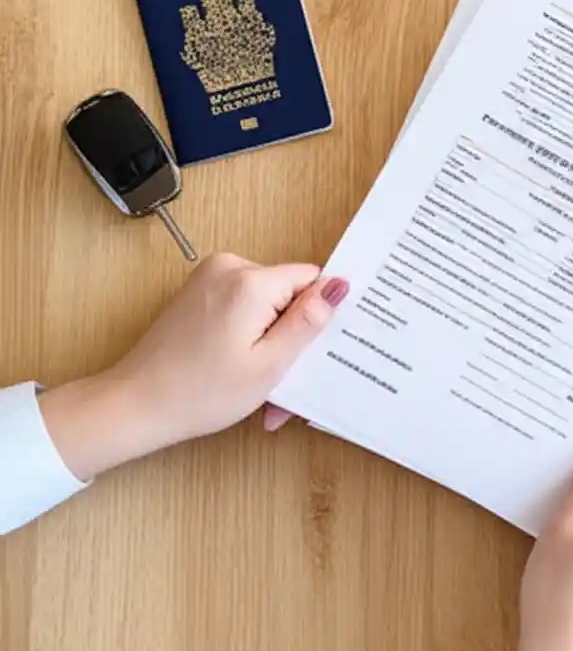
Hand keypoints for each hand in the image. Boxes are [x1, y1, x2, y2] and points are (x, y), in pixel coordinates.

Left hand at [38, 252, 348, 479]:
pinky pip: (243, 306)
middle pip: (288, 293)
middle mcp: (229, 267)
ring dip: (271, 341)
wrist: (134, 405)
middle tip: (284, 383)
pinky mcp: (199, 291)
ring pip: (267, 303)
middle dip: (292, 336)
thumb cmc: (201, 393)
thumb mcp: (270, 364)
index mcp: (251, 282)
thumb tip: (339, 286)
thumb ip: (308, 321)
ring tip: (261, 384)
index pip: (312, 280)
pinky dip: (249, 336)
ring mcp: (209, 277)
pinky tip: (242, 371)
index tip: (309, 354)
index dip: (318, 316)